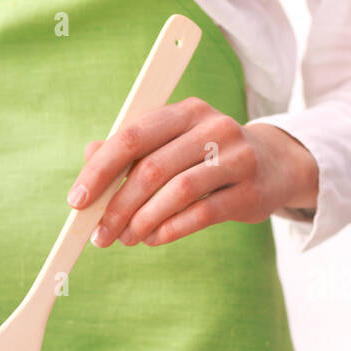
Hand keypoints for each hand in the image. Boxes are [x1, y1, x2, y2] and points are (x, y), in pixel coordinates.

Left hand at [66, 97, 318, 247]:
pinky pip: (202, 214)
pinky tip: (153, 239)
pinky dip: (170, 230)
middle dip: (118, 206)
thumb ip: (130, 148)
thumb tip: (90, 156)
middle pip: (153, 168)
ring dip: (143, 221)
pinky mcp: (250, 190)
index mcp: (185, 111)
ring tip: (125, 238)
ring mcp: (236, 158)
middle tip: (100, 234)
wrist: (273, 165)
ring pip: (178, 192)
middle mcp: (213, 128)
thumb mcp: (169, 143)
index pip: (133, 136)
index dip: (100, 170)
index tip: (77, 200)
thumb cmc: (205, 155)